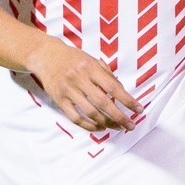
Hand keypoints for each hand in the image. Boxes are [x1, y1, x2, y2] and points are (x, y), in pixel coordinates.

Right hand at [26, 37, 142, 131]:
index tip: (139, 110)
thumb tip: (122, 92)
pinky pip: (75, 118)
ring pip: (90, 113)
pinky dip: (89, 126)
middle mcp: (79, 79)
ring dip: (106, 123)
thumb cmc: (73, 58)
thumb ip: (107, 75)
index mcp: (90, 68)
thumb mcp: (92, 60)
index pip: (113, 87)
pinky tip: (99, 127)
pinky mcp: (59, 100)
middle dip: (119, 117)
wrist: (46, 56)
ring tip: (117, 127)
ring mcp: (68, 91)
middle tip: (130, 125)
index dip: (128, 100)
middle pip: (103, 103)